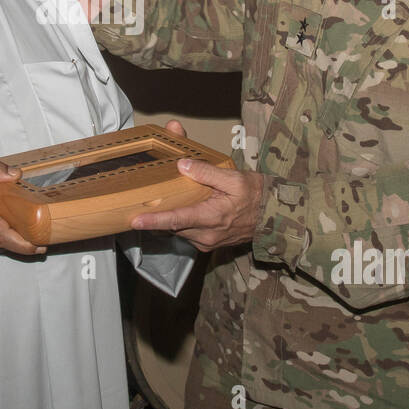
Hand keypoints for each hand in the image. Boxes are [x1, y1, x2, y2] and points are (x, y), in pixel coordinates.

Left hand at [130, 153, 266, 252]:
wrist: (274, 216)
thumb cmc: (255, 195)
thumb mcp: (234, 178)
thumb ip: (206, 172)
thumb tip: (182, 165)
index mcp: (211, 217)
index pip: (176, 220)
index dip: (153, 221)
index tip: (135, 221)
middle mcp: (206, 234)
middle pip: (171, 226)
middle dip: (153, 217)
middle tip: (135, 204)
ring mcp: (206, 242)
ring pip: (177, 230)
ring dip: (167, 218)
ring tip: (155, 203)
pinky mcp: (207, 243)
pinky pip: (186, 232)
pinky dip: (179, 222)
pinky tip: (178, 207)